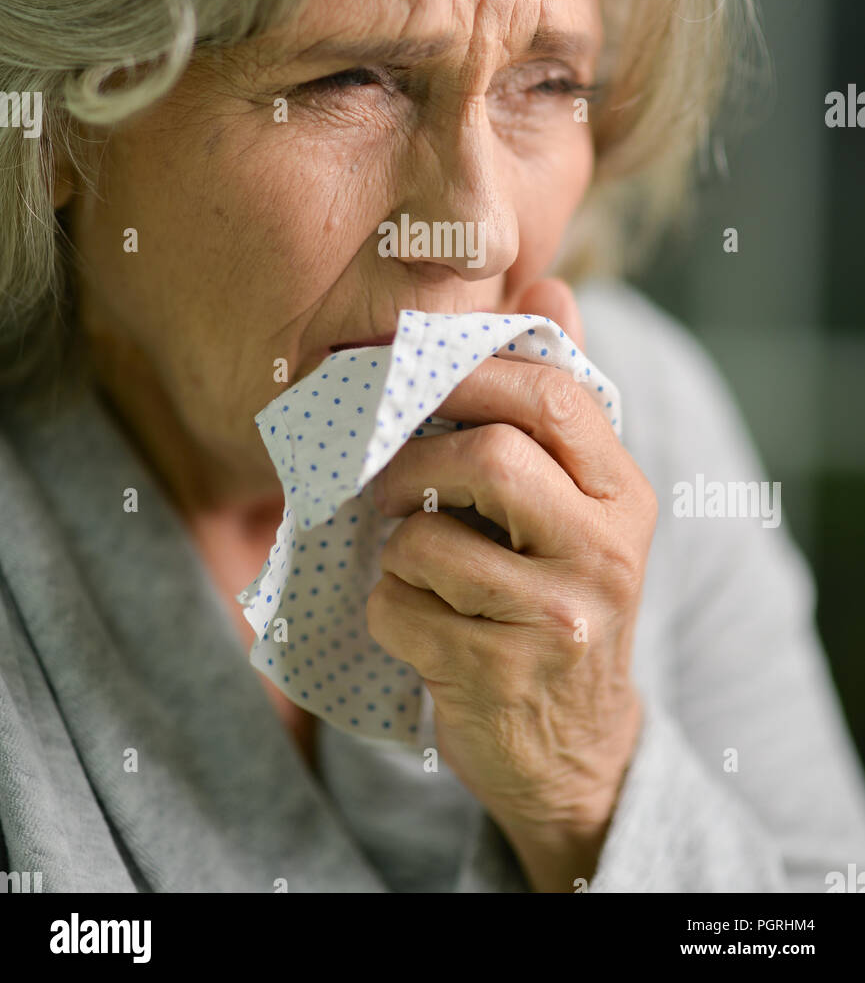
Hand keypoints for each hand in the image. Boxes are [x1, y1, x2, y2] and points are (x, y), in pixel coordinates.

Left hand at [365, 277, 656, 890]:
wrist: (572, 748)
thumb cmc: (553, 596)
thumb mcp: (576, 504)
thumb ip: (557, 400)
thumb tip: (550, 283)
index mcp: (622, 494)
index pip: (554, 395)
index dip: (472, 372)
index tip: (415, 376)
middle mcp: (605, 551)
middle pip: (491, 458)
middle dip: (414, 461)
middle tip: (384, 479)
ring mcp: (558, 618)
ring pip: (430, 539)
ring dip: (396, 548)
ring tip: (413, 562)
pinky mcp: (500, 674)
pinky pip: (400, 608)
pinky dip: (386, 608)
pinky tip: (419, 624)